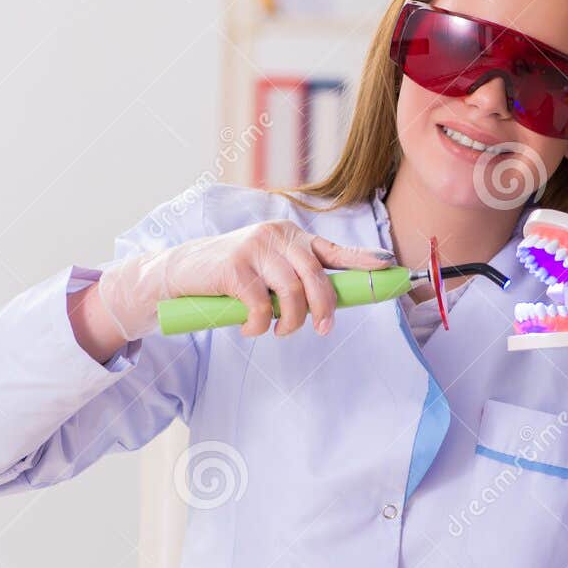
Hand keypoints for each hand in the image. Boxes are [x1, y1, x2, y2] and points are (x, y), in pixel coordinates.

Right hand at [71, 220, 395, 358]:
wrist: (178, 274)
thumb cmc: (230, 278)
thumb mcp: (266, 271)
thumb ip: (293, 279)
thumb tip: (329, 306)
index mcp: (290, 236)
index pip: (333, 250)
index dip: (362, 261)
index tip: (388, 271)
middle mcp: (276, 236)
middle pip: (317, 276)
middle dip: (324, 308)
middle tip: (322, 330)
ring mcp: (254, 249)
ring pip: (291, 293)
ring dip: (289, 322)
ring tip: (276, 331)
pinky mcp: (233, 267)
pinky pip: (260, 306)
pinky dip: (258, 325)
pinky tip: (250, 328)